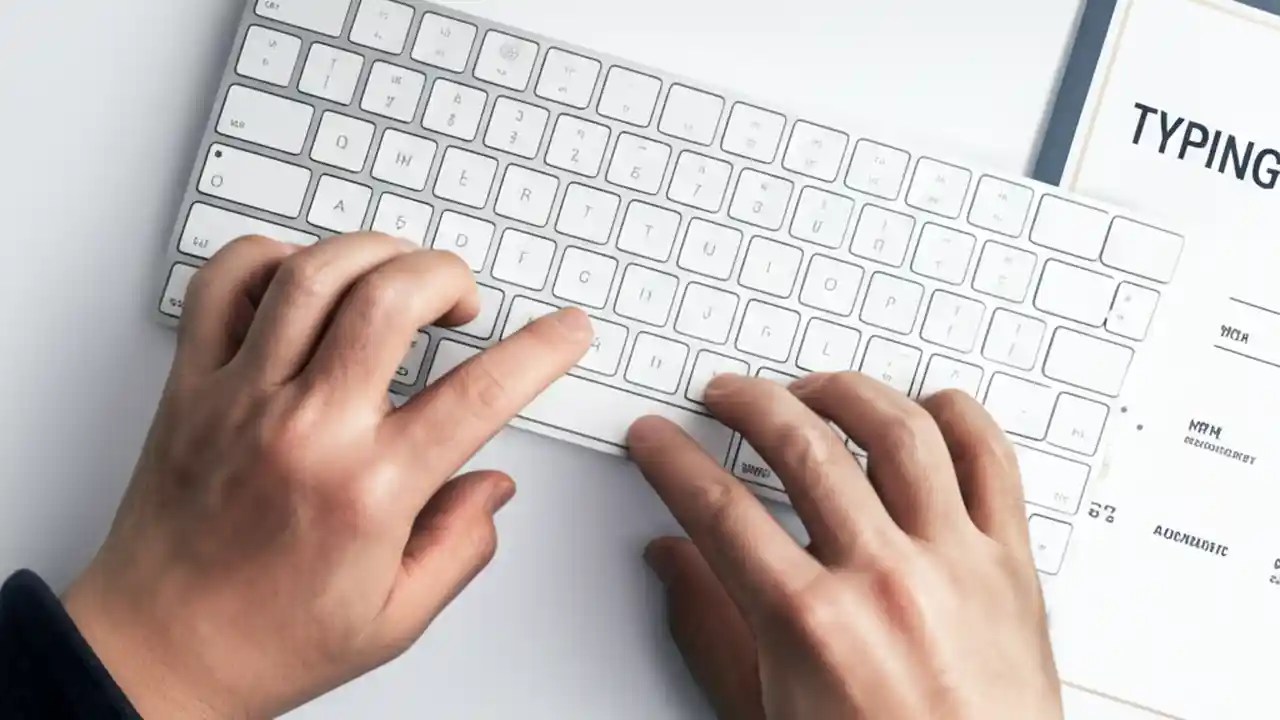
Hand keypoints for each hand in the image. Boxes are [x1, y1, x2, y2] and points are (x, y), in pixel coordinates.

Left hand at [63, 233, 591, 717]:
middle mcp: (307, 430)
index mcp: (370, 491)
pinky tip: (305, 282)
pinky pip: (223, 285)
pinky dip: (270, 259)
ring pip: (313, 274)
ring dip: (374, 254)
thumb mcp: (395, 617)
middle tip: (462, 300)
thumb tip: (492, 486)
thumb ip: (460, 545)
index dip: (542, 350)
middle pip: (393, 297)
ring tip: (395, 277)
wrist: (158, 653)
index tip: (565, 331)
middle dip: (449, 275)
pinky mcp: (191, 386)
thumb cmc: (267, 640)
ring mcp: (242, 398)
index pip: (481, 393)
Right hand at [631, 373, 1062, 719]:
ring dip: (844, 392)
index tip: (657, 439)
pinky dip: (959, 417)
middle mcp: (885, 582)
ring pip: (899, 432)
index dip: (672, 460)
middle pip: (802, 447)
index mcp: (811, 624)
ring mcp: (954, 564)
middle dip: (747, 403)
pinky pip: (991, 461)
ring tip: (811, 389)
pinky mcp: (1011, 565)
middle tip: (725, 395)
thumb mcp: (763, 710)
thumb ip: (711, 628)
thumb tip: (673, 559)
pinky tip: (926, 406)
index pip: (718, 507)